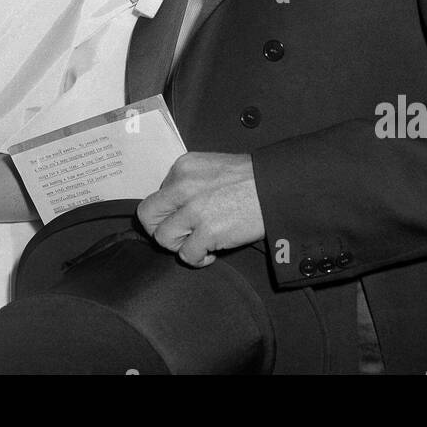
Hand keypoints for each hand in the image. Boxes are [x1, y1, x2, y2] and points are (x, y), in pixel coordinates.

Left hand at [137, 152, 263, 266]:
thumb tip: (174, 207)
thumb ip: (188, 183)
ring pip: (163, 238)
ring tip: (199, 242)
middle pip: (147, 216)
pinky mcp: (207, 231)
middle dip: (161, 229)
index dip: (169, 211)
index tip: (183, 217)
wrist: (278, 187)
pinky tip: (212, 252)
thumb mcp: (211, 168)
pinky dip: (198, 259)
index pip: (157, 195)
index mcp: (182, 167)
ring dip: (180, 245)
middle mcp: (182, 185)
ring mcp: (194, 209)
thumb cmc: (251, 179)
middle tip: (180, 235)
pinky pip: (186, 255)